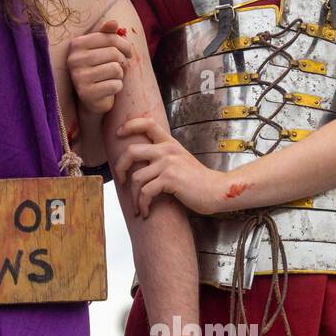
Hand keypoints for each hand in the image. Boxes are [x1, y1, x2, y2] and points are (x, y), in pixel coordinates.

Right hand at [68, 19, 132, 114]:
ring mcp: (78, 77)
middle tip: (120, 67)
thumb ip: (107, 34)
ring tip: (112, 77)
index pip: (111, 37)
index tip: (128, 53)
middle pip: (114, 53)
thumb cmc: (99, 68)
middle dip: (122, 62)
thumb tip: (114, 22)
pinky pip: (115, 85)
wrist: (92, 98)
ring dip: (120, 75)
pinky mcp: (86, 93)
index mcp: (76, 44)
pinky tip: (109, 89)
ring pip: (116, 69)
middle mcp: (74, 60)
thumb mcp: (102, 49)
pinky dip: (117, 87)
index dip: (125, 45)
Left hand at [115, 116, 230, 217]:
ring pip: (136, 178)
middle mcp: (167, 150)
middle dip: (120, 168)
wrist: (217, 190)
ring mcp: (168, 164)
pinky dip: (142, 205)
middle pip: (131, 151)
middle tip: (121, 180)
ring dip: (133, 197)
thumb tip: (139, 162)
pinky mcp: (170, 179)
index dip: (129, 125)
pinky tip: (145, 212)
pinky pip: (146, 192)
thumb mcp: (180, 159)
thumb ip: (163, 155)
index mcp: (169, 143)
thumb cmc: (197, 180)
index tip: (118, 133)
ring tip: (138, 207)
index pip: (147, 123)